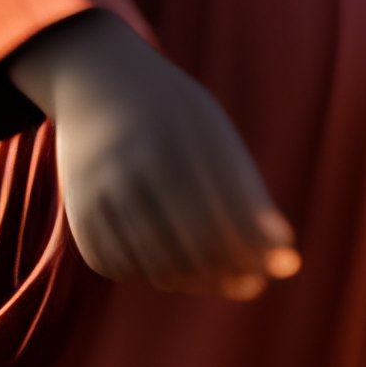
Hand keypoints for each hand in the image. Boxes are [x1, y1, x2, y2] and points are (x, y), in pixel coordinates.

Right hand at [8, 11, 301, 299]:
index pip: (227, 211)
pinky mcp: (78, 210)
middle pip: (192, 243)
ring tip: (222, 280)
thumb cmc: (174, 114)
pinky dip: (148, 274)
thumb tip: (285, 253)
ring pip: (154, 263)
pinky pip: (115, 263)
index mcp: (179, 139)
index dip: (258, 247)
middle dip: (231, 272)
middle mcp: (136, 164)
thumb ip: (246, 189)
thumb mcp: (213, 133)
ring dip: (195, 282)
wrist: (97, 80)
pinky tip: (173, 268)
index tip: (287, 265)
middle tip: (253, 286)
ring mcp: (101, 189)